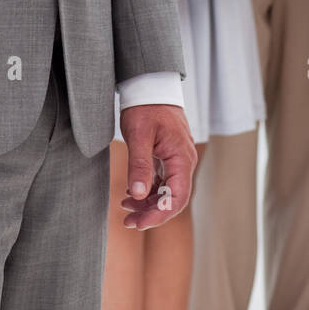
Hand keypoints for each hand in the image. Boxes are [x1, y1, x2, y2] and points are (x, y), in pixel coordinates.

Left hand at [118, 103, 196, 228]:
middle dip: (152, 213)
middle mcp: (184, 161)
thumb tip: (138, 195)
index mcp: (181, 158)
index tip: (138, 223)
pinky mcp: (169, 156)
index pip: (176, 197)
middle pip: (173, 198)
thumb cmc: (145, 107)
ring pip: (167, 191)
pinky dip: (148, 190)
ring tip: (125, 207)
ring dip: (148, 203)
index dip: (159, 214)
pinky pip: (163, 180)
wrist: (150, 86)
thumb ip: (139, 165)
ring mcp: (178, 159)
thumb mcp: (139, 136)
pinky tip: (131, 193)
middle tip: (128, 222)